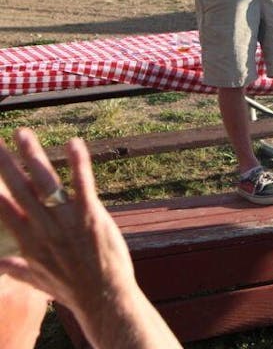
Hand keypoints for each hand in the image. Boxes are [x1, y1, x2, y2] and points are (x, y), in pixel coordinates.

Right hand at [0, 130, 131, 313]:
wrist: (102, 298)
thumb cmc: (72, 289)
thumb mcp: (37, 280)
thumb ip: (16, 269)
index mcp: (28, 241)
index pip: (3, 209)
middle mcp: (42, 228)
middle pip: (19, 189)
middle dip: (4, 163)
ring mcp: (65, 221)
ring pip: (45, 181)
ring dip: (32, 155)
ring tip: (22, 133)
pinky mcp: (91, 216)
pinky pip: (82, 184)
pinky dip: (78, 162)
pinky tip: (73, 142)